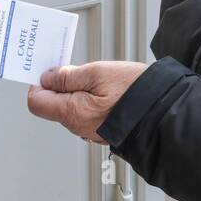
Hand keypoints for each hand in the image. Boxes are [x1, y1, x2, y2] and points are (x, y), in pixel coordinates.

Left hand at [26, 61, 147, 143]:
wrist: (164, 112)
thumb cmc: (136, 93)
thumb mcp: (98, 73)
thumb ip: (68, 76)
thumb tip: (48, 78)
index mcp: (72, 113)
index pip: (36, 102)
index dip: (39, 83)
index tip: (51, 70)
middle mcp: (78, 126)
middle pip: (54, 105)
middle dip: (61, 85)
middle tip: (79, 70)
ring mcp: (90, 131)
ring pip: (71, 108)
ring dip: (77, 91)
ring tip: (98, 79)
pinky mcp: (103, 130)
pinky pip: (87, 113)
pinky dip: (89, 100)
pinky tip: (105, 90)